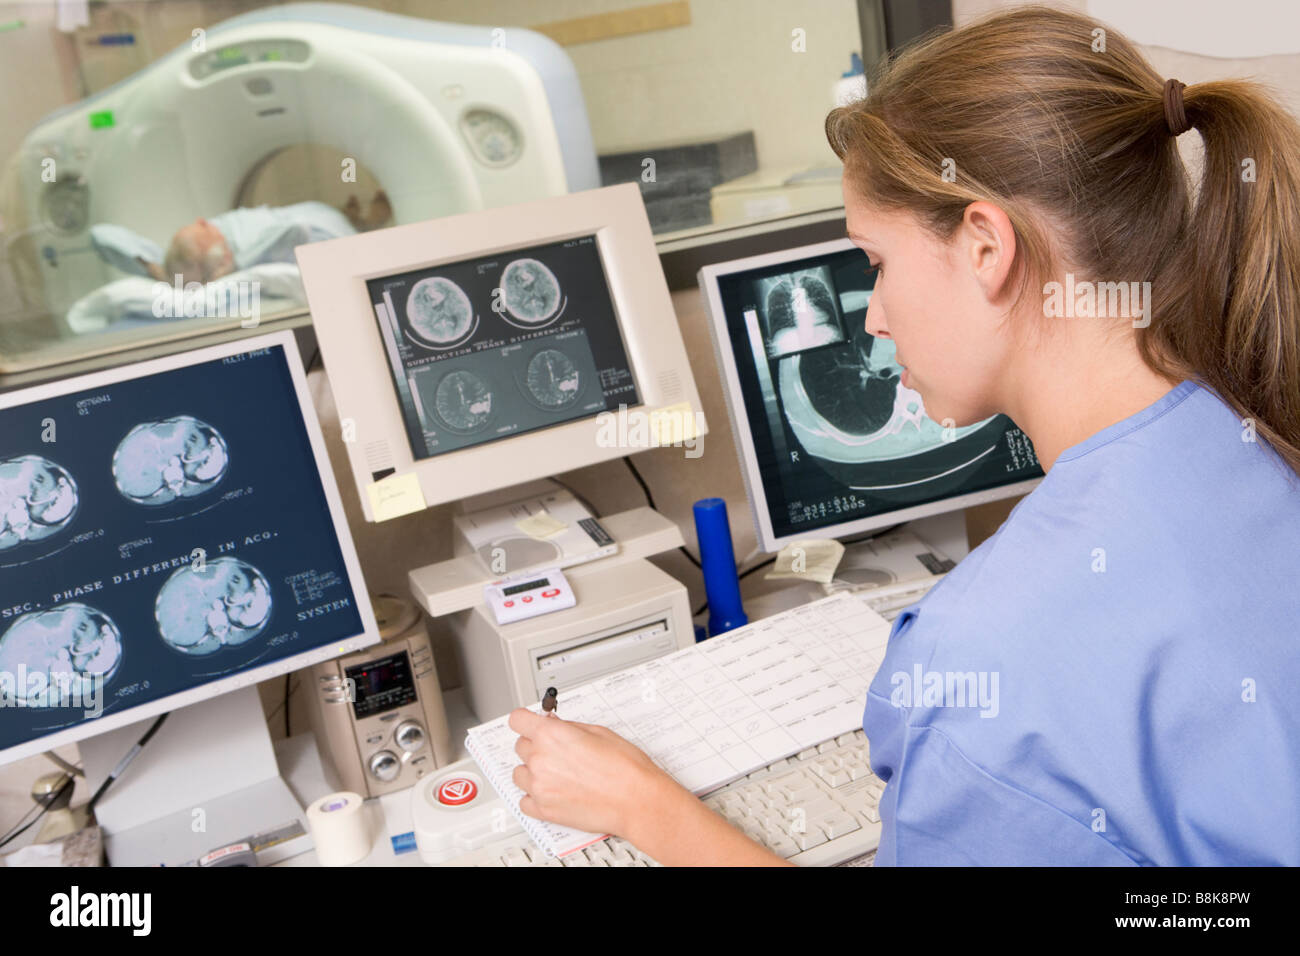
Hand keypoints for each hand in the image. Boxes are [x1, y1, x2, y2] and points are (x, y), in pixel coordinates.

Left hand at [508, 707, 675, 839]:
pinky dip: (534, 797)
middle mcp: (540, 759)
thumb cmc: (625, 768)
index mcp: (551, 735)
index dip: (526, 720)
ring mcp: (539, 787)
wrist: (636, 800)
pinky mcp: (544, 810)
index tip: (530, 724)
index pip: (517, 720)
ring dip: (532, 772)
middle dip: (535, 746)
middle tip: (556, 751)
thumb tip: (554, 724)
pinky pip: (524, 801)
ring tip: (556, 774)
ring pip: (519, 774)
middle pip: (520, 746)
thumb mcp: (598, 731)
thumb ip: (568, 726)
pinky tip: (551, 792)